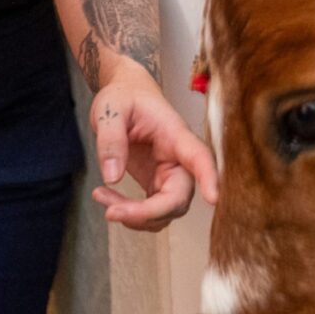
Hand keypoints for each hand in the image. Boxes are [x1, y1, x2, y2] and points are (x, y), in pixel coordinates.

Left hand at [88, 63, 217, 231]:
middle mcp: (178, 160)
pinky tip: (107, 198)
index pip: (199, 156)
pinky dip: (129, 215)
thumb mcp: (111, 110)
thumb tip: (112, 177)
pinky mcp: (156, 186)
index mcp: (175, 135)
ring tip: (101, 196)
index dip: (209, 178)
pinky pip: (150, 212)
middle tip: (111, 211)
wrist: (126, 96)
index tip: (213, 198)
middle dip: (146, 213)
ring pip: (164, 212)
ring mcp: (168, 176)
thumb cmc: (124, 97)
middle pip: (178, 198)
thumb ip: (111, 139)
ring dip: (134, 217)